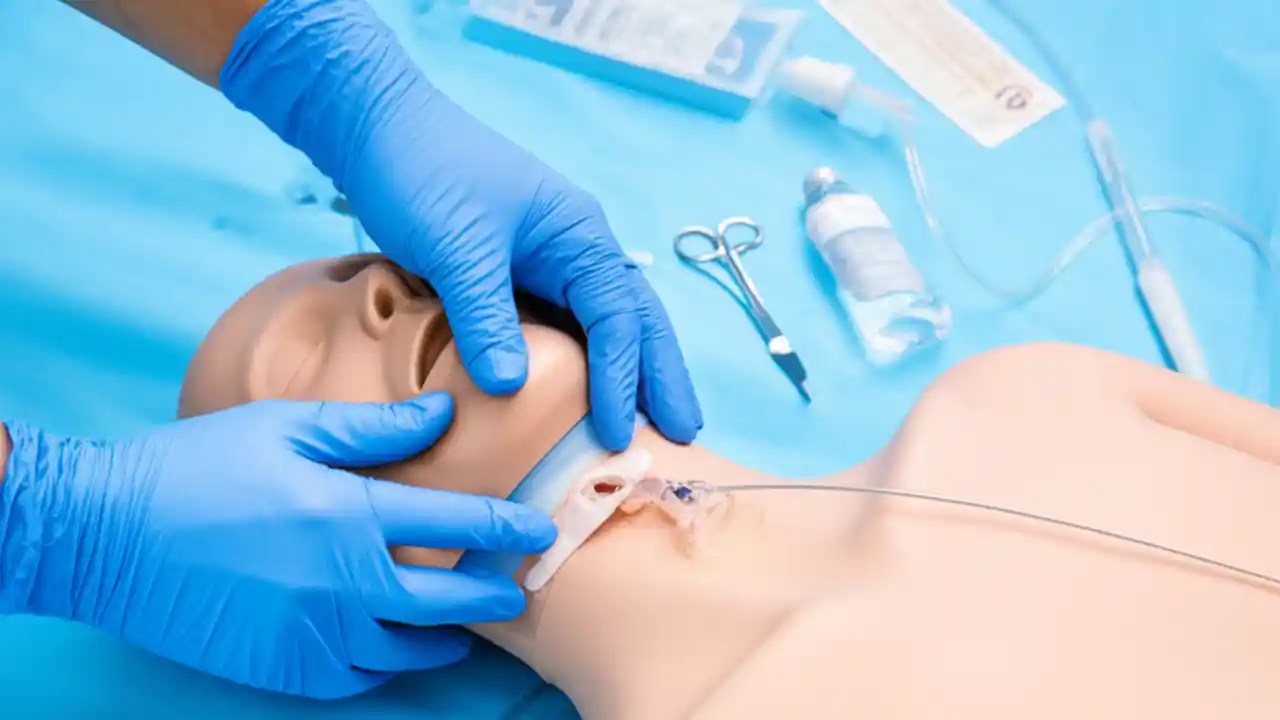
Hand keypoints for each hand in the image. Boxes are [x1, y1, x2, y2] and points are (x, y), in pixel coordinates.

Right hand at [0, 394, 555, 698]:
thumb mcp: (287, 427)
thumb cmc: (200, 466)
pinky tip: (393, 644)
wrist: (107, 533)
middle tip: (516, 587)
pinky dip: (384, 663)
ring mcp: (313, 632)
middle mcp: (342, 582)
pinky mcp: (284, 667)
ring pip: (407, 649)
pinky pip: (357, 676)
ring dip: (444, 637)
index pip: (456, 526)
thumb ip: (372, 428)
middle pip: (448, 602)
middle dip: (492, 594)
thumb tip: (443, 414)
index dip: (507, 529)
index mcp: (349, 515)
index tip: (539, 530)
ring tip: (461, 624)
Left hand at [220, 0, 701, 450]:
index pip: (616, 318)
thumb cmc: (423, 170)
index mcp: (578, 236)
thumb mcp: (457, 247)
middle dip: (662, 375)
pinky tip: (585, 395)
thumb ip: (484, 316)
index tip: (617, 434)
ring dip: (633, 371)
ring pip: (606, 325)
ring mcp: (549, 261)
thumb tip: (510, 388)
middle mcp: (577, 250)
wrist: (376, 125)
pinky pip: (563, 326)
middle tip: (685, 434)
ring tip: (653, 423)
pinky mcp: (516, 274)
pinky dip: (584, 362)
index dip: (622, 378)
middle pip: (637, 320)